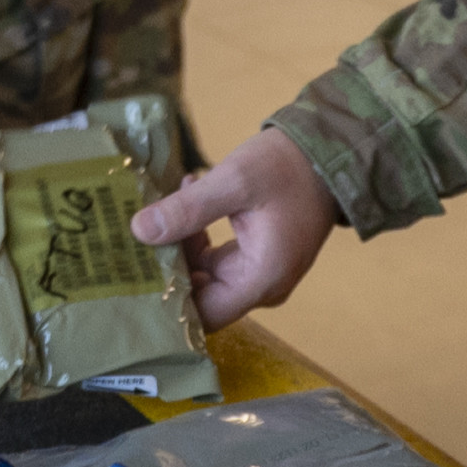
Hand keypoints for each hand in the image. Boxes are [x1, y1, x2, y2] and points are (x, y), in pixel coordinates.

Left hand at [131, 130, 339, 327]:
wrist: (329, 151)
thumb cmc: (287, 167)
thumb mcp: (235, 181)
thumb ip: (188, 210)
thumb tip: (139, 231)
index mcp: (260, 280)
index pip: (203, 315)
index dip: (168, 299)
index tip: (137, 271)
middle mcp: (261, 287)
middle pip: (200, 296)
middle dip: (168, 267)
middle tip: (139, 232)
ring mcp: (258, 274)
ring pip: (203, 277)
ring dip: (180, 246)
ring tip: (165, 204)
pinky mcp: (255, 258)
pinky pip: (215, 261)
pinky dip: (197, 236)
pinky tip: (188, 198)